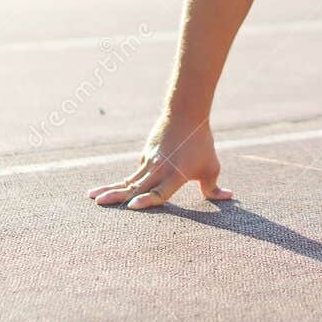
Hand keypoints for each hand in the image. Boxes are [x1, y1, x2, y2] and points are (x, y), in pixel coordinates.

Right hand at [86, 118, 233, 209]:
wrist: (186, 115)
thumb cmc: (202, 145)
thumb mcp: (212, 167)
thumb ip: (214, 188)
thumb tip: (229, 198)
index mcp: (176, 175)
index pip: (159, 192)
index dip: (147, 201)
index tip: (132, 206)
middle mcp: (160, 170)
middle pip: (136, 187)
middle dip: (117, 196)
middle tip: (100, 203)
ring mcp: (149, 163)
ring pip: (128, 180)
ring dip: (110, 189)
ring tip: (92, 196)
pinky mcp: (144, 157)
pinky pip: (133, 174)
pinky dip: (120, 184)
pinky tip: (105, 191)